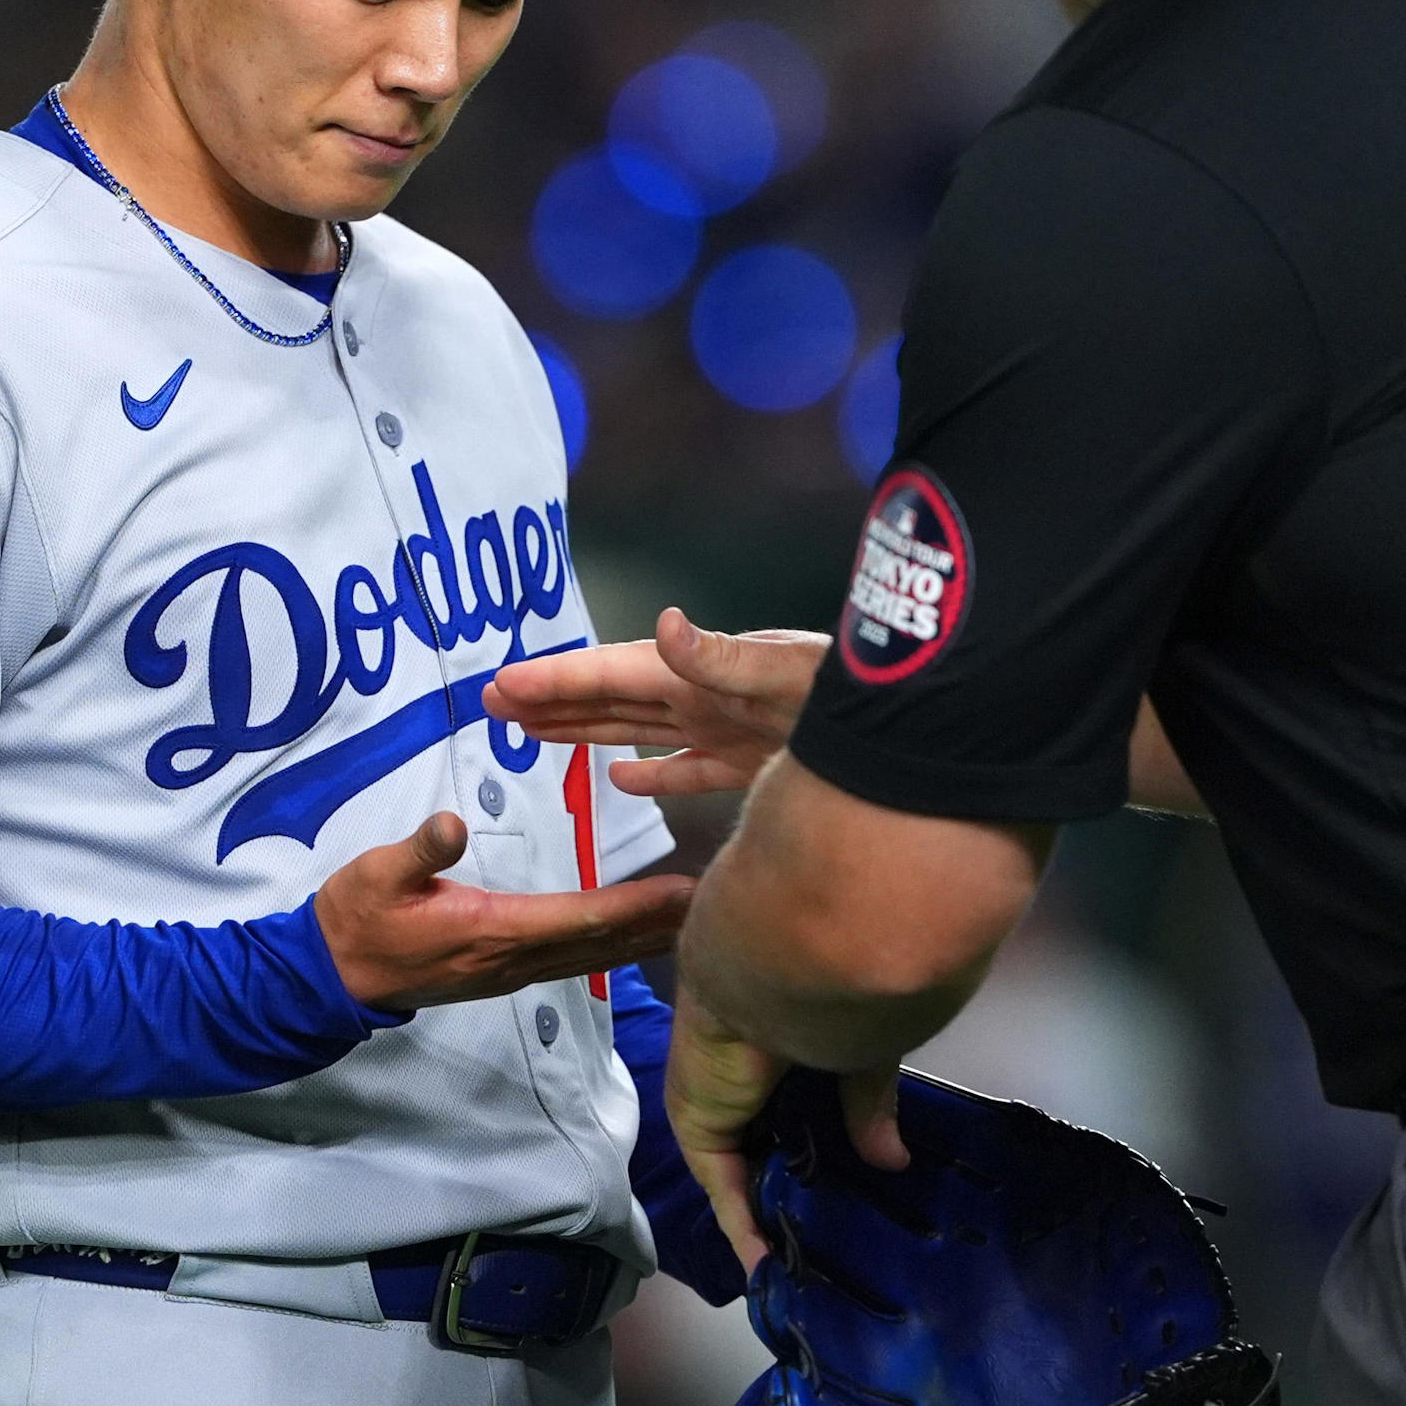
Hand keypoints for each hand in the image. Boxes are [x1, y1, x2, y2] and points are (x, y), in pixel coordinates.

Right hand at [316, 811, 691, 1012]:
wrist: (331, 975)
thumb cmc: (355, 919)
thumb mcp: (373, 875)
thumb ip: (417, 852)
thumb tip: (452, 823)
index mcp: (490, 930)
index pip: (578, 917)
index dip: (633, 905)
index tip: (681, 891)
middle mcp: (513, 957)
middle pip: (602, 942)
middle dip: (659, 923)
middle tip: (716, 903)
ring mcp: (511, 970)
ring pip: (593, 956)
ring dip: (643, 938)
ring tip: (692, 917)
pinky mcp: (505, 971)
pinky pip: (575, 959)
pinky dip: (614, 946)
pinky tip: (637, 935)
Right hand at [484, 610, 827, 798]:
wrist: (912, 731)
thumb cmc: (856, 693)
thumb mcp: (790, 673)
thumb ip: (725, 657)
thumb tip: (665, 625)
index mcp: (702, 672)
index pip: (613, 673)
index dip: (556, 680)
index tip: (501, 684)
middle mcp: (706, 695)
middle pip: (612, 699)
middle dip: (553, 700)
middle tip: (492, 704)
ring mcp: (726, 728)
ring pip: (639, 730)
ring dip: (586, 730)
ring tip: (533, 732)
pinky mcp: (752, 762)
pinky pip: (689, 770)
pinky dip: (655, 776)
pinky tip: (625, 780)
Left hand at [664, 997, 905, 1273]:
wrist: (777, 960)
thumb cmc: (828, 990)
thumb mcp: (862, 1053)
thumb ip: (871, 1106)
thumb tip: (894, 1161)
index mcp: (785, 1042)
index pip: (794, 1105)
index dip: (816, 1143)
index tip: (843, 1184)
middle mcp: (744, 1071)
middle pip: (766, 1142)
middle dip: (791, 1184)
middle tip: (826, 1234)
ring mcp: (717, 1099)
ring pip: (742, 1167)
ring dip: (767, 1210)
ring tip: (798, 1260)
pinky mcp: (699, 1123)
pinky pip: (722, 1185)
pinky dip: (743, 1225)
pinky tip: (766, 1265)